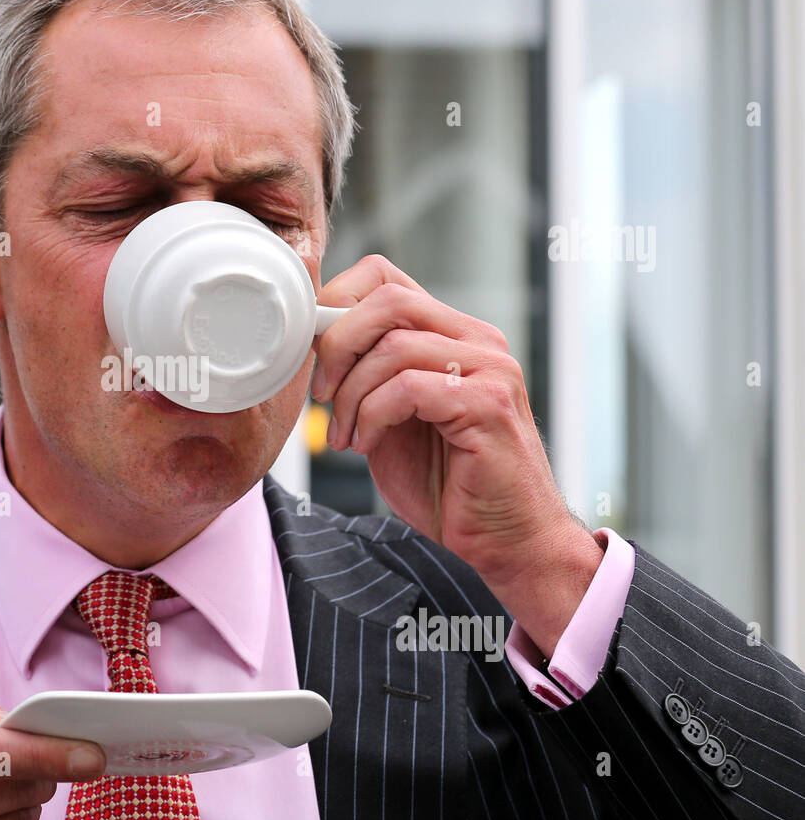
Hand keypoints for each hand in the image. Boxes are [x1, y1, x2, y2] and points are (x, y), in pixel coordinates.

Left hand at [308, 255, 603, 656]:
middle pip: (388, 300)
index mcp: (453, 334)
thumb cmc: (446, 484)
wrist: (505, 540)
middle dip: (337, 345)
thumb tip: (315, 341)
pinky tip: (366, 444)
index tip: (314, 355)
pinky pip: (408, 388)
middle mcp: (477, 341)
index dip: (336, 304)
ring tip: (345, 434)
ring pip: (393, 347)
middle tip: (321, 395)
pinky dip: (373, 416)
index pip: (385, 278)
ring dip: (351, 395)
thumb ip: (366, 375)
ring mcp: (490, 369)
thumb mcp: (391, 417)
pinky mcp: (489, 404)